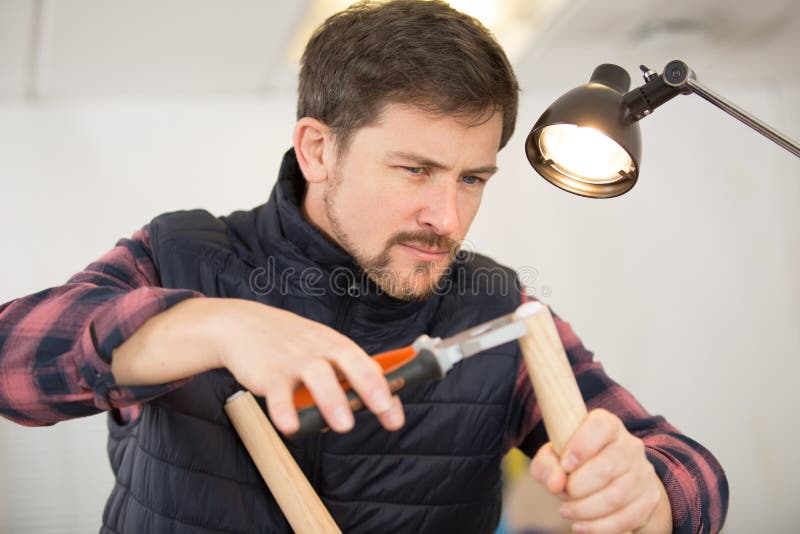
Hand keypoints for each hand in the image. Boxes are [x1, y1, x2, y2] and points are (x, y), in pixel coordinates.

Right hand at [213, 299, 403, 435]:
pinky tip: (291, 427)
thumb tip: (370, 408)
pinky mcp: (268, 372)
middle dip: (367, 385)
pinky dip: (284, 409)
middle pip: (348, 362)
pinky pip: (277, 392)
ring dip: (331, 400)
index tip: (395, 418)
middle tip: (382, 407)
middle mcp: (319, 350)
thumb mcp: (322, 350)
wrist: (242, 324)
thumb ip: (345, 376)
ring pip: (316, 376)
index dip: (385, 390)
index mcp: (336, 346)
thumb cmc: (290, 342)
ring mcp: (294, 360)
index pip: (368, 366)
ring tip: (345, 425)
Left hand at [529, 409, 671, 532]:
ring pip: (616, 496)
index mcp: (607, 425)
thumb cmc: (574, 464)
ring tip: (567, 511)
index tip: (565, 465)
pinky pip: (626, 517)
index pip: (600, 426)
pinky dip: (599, 526)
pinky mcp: (648, 498)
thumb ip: (547, 465)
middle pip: (607, 467)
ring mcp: (642, 472)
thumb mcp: (553, 458)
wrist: (606, 480)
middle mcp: (630, 445)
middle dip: (578, 487)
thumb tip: (556, 483)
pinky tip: (581, 526)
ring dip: (586, 509)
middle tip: (563, 493)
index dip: (581, 446)